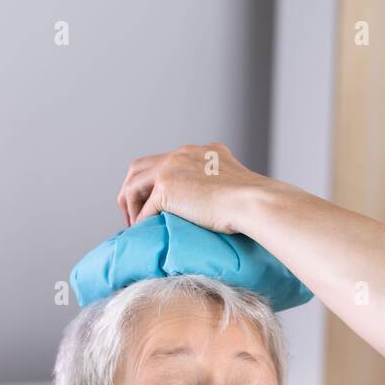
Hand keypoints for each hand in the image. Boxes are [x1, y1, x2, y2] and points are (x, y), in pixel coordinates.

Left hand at [115, 142, 270, 234]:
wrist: (253, 202)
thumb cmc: (252, 203)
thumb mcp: (234, 186)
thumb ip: (218, 186)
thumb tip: (212, 206)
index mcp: (200, 152)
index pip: (166, 161)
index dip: (154, 183)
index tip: (154, 203)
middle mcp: (182, 154)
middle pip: (140, 167)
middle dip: (132, 191)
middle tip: (133, 213)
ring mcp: (172, 168)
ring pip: (134, 184)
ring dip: (131, 206)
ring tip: (134, 225)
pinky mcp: (167, 188)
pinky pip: (145, 208)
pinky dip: (142, 220)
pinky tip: (145, 232)